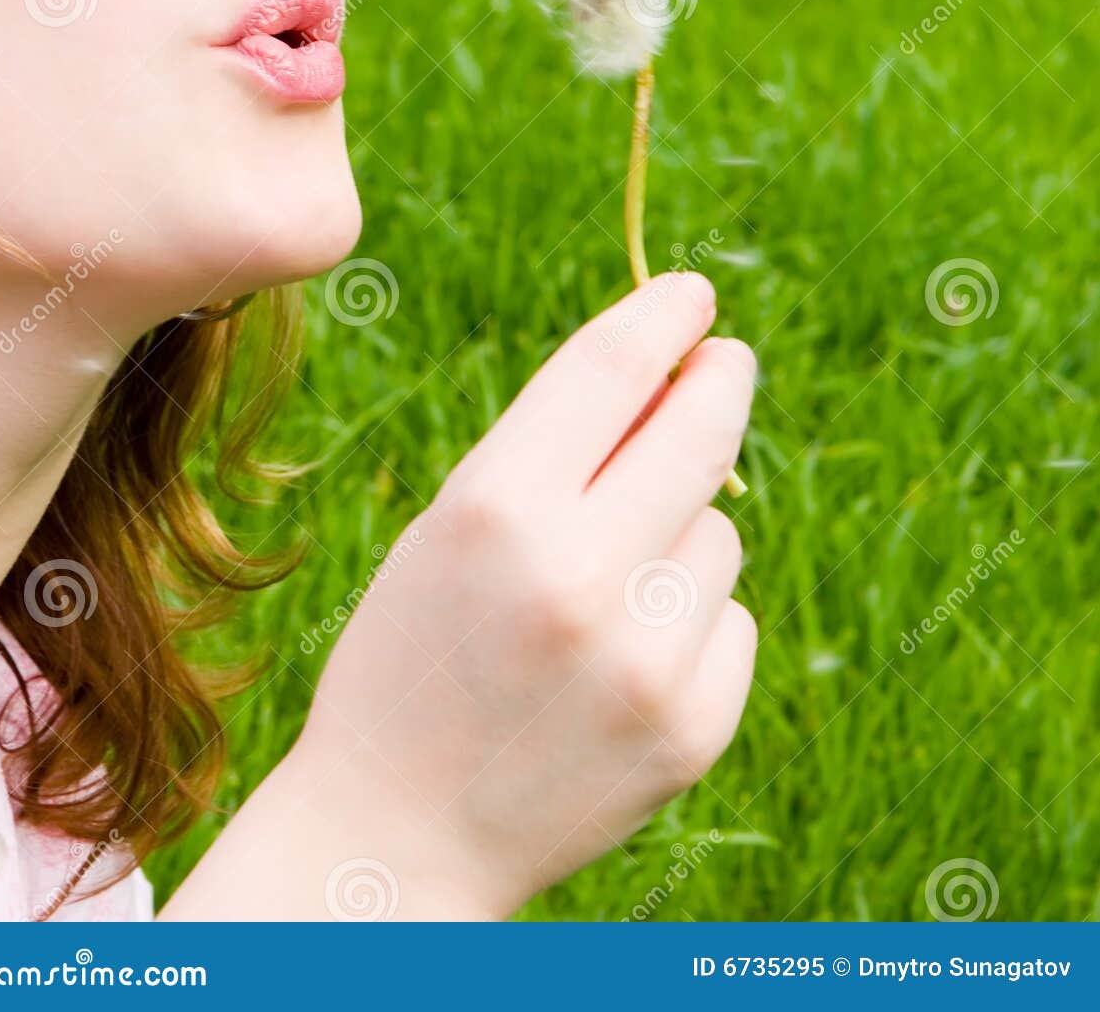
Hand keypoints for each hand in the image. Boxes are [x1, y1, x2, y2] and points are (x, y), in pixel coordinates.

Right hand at [295, 271, 756, 919]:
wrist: (397, 835)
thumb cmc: (413, 652)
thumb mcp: (451, 528)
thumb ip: (554, 450)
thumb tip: (673, 367)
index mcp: (495, 510)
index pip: (612, 369)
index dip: (661, 315)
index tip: (693, 292)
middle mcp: (579, 577)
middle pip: (700, 431)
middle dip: (719, 380)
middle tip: (724, 361)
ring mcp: (645, 660)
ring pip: (719, 529)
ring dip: (679, 531)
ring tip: (600, 594)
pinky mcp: (692, 729)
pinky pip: (729, 617)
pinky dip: (692, 619)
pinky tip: (622, 662)